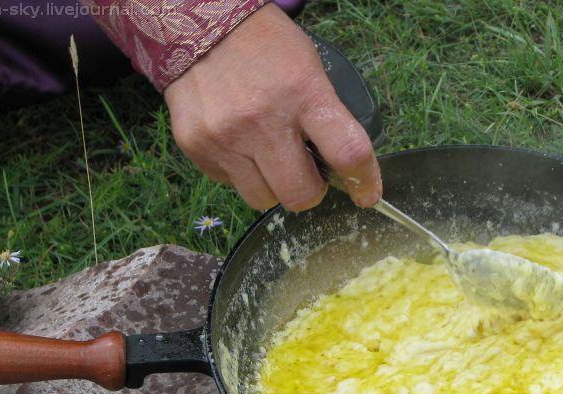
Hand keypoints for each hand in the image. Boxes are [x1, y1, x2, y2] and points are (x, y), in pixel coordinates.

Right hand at [164, 4, 381, 210]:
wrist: (200, 25)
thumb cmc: (265, 46)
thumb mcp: (309, 68)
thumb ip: (326, 117)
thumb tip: (341, 167)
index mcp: (303, 93)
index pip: (347, 153)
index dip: (364, 182)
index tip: (367, 194)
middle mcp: (262, 120)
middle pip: (301, 195)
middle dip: (311, 191)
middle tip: (308, 175)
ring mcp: (225, 137)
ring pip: (264, 200)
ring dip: (274, 187)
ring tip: (270, 157)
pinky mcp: (196, 147)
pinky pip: (232, 185)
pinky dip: (243, 174)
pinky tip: (241, 144)